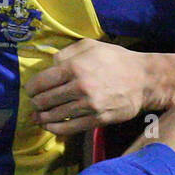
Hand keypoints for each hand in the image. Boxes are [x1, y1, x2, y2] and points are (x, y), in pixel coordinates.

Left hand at [26, 39, 174, 136]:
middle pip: (45, 100)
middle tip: (35, 104)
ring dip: (43, 118)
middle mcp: (79, 86)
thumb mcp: (91, 46)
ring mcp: (88, 105)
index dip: (31, 88)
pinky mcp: (97, 119)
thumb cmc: (116, 59)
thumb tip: (49, 66)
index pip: (42, 82)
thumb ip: (66, 53)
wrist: (144, 79)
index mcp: (75, 66)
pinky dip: (56, 129)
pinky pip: (70, 127)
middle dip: (36, 103)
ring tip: (38, 118)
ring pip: (55, 116)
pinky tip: (50, 127)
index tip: (30, 91)